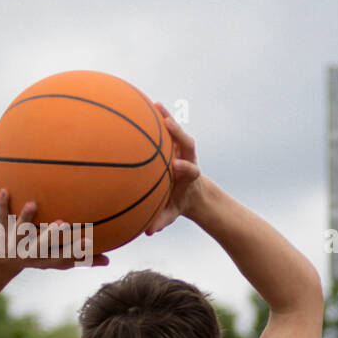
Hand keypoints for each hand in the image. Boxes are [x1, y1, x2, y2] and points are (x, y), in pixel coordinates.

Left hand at [0, 190, 109, 269]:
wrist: (2, 261)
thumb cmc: (39, 257)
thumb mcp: (60, 261)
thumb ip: (83, 260)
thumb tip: (109, 261)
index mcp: (47, 259)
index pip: (64, 257)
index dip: (76, 250)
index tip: (89, 241)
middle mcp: (31, 253)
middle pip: (41, 246)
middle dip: (50, 236)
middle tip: (62, 223)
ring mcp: (15, 242)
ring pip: (21, 230)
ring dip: (25, 218)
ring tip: (32, 204)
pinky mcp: (3, 231)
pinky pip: (2, 216)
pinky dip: (3, 203)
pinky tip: (5, 189)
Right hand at [145, 102, 204, 234]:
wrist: (191, 192)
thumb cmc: (178, 203)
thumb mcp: (171, 213)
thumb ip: (162, 221)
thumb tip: (149, 231)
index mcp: (190, 176)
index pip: (192, 170)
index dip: (187, 167)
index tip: (177, 166)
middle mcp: (188, 159)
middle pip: (187, 144)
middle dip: (179, 134)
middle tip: (168, 123)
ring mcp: (182, 150)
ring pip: (177, 132)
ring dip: (168, 119)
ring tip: (156, 105)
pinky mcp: (175, 144)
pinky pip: (166, 129)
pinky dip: (158, 117)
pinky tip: (146, 105)